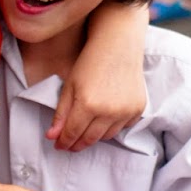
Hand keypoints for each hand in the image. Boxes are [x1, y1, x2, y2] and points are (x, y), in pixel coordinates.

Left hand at [51, 2, 146, 150]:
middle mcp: (109, 112)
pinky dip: (112, 126)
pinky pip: (122, 127)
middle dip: (77, 144)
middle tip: (69, 144)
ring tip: (86, 130)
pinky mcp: (138, 109)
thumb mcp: (70, 86)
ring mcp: (126, 112)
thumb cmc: (90, 62)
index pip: (73, 133)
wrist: (118, 45)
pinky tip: (104, 118)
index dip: (64, 142)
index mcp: (88, 105)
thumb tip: (52, 137)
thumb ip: (61, 114)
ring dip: (94, 136)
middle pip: (90, 139)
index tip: (58, 145)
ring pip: (107, 136)